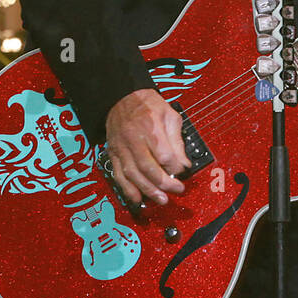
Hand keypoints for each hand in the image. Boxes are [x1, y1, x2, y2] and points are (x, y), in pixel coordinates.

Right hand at [104, 89, 188, 206]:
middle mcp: (134, 139)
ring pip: (133, 174)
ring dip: (147, 190)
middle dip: (164, 183)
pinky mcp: (113, 153)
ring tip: (161, 200)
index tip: (182, 171)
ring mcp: (121, 147)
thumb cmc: (148, 105)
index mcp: (150, 127)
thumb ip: (177, 141)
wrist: (122, 97)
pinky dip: (127, 189)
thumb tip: (184, 164)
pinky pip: (118, 175)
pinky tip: (138, 199)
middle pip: (148, 168)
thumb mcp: (170, 115)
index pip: (164, 154)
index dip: (175, 167)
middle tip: (176, 191)